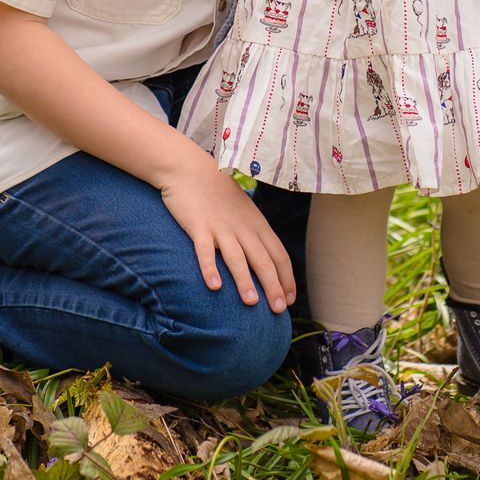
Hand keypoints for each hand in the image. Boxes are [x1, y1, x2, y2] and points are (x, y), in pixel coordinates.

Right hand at [160, 156, 295, 312]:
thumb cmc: (218, 193)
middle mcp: (242, 227)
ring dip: (244, 280)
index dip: (286, 278)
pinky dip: (210, 268)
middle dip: (272, 285)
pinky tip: (214, 286)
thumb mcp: (244, 211)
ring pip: (236, 257)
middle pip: (262, 259)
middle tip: (277, 310)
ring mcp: (220, 227)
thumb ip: (254, 233)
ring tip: (251, 302)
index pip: (279, 254)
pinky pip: (205, 250)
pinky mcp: (198, 226)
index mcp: (257, 224)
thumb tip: (265, 260)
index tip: (288, 300)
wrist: (190, 169)